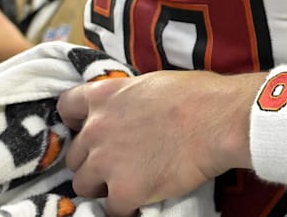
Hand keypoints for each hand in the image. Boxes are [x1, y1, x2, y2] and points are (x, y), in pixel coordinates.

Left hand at [59, 69, 259, 214]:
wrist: (220, 120)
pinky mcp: (124, 191)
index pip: (66, 107)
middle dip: (93, 160)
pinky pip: (112, 209)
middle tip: (120, 161)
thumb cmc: (199, 95)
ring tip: (130, 182)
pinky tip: (144, 198)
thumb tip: (134, 111)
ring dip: (103, 186)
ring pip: (83, 185)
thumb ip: (130, 99)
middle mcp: (96, 129)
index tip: (87, 127)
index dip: (76, 121)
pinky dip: (127, 206)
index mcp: (104, 96)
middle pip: (75, 155)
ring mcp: (106, 163)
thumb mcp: (153, 83)